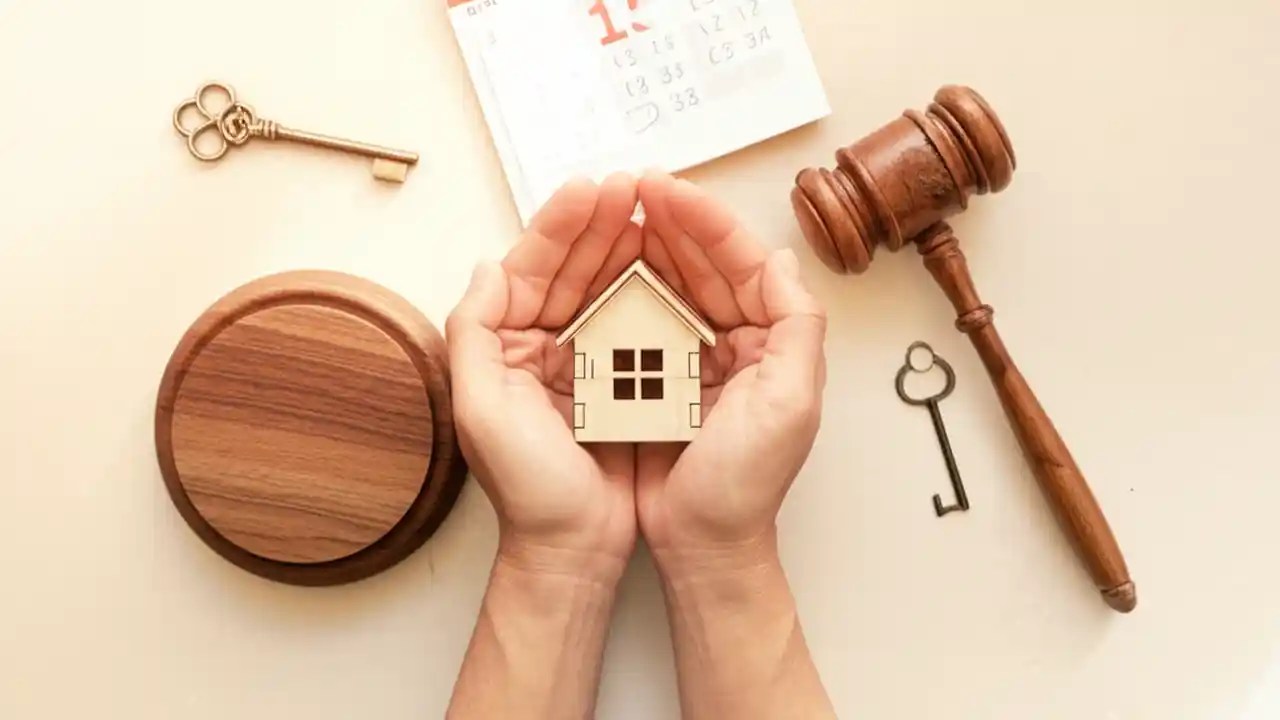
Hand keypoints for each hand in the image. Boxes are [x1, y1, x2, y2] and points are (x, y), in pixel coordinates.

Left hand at [447, 174, 644, 579]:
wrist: (574, 547)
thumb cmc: (528, 490)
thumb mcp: (482, 409)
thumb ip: (473, 332)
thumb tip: (488, 265)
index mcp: (503, 347)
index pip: (528, 269)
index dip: (559, 226)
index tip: (589, 190)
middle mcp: (538, 347)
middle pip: (568, 270)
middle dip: (597, 224)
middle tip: (630, 186)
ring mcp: (579, 362)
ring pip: (601, 289)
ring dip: (623, 247)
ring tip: (650, 209)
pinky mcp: (616, 382)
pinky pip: (631, 323)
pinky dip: (647, 290)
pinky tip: (665, 262)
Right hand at [634, 171, 827, 569]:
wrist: (703, 546)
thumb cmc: (746, 485)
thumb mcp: (790, 404)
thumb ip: (797, 326)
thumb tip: (780, 258)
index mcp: (771, 340)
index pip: (741, 262)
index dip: (704, 220)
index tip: (665, 189)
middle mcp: (735, 341)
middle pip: (703, 264)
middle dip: (670, 221)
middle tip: (632, 187)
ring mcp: (693, 359)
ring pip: (669, 285)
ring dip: (644, 246)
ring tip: (614, 212)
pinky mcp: (656, 379)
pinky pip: (639, 322)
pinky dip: (622, 291)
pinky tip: (600, 267)